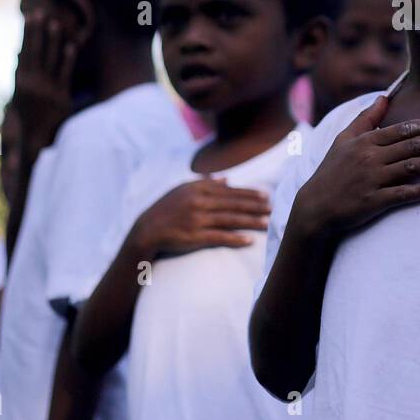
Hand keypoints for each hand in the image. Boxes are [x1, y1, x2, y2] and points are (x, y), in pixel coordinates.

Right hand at [11, 11, 75, 151]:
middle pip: (35, 51)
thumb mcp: (21, 93)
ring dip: (52, 41)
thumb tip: (19, 54)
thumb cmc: (31, 114)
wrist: (37, 139)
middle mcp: (32, 83)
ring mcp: (47, 89)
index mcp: (21, 81)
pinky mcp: (61, 97)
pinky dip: (67, 60)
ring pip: (50, 60)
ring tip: (55, 23)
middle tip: (40, 11)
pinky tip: (71, 46)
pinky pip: (64, 74)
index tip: (29, 16)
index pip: (24, 51)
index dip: (28, 34)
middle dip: (37, 31)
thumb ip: (22, 73)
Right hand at [129, 178, 271, 258]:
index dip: (249, 193)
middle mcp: (199, 202)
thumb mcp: (182, 190)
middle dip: (255, 206)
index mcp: (197, 189)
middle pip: (233, 204)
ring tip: (267, 223)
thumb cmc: (166, 209)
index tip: (265, 195)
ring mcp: (197, 220)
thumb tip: (225, 179)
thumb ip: (204, 183)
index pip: (229, 191)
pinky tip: (249, 241)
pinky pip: (219, 237)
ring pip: (230, 220)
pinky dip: (235, 239)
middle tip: (273, 208)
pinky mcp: (194, 236)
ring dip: (251, 222)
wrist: (146, 231)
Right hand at [289, 94, 419, 242]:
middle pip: (412, 146)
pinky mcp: (373, 201)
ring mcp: (373, 180)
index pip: (403, 129)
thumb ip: (366, 118)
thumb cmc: (331, 172)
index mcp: (366, 142)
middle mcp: (371, 158)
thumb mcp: (344, 140)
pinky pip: (402, 194)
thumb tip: (383, 97)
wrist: (313, 207)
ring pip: (412, 167)